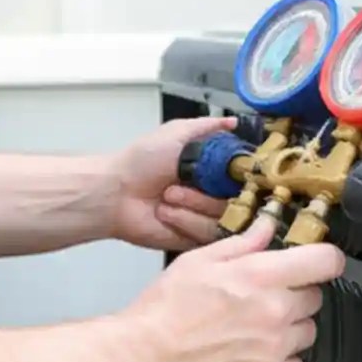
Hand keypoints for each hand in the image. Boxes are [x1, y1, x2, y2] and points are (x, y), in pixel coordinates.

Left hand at [107, 116, 238, 250]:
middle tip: (181, 182)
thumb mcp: (176, 133)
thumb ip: (208, 127)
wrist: (116, 193)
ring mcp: (205, 218)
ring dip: (193, 205)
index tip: (236, 175)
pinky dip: (186, 221)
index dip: (244, 177)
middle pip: (240, 200)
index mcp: (211, 171)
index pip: (245, 177)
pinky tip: (166, 213)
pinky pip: (209, 235)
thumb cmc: (140, 162)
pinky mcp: (195, 240)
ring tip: (167, 197)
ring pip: (225, 218)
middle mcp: (212, 195)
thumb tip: (233, 122)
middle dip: (209, 191)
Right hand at [122, 217, 344, 361]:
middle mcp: (275, 311)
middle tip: (262, 297)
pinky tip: (253, 353)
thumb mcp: (197, 262)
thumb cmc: (162, 312)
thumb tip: (266, 227)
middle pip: (314, 297)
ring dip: (289, 327)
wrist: (143, 361)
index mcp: (260, 276)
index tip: (316, 261)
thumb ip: (241, 244)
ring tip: (253, 328)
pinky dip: (281, 360)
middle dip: (294, 293)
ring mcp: (275, 348)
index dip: (324, 258)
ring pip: (306, 331)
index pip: (325, 261)